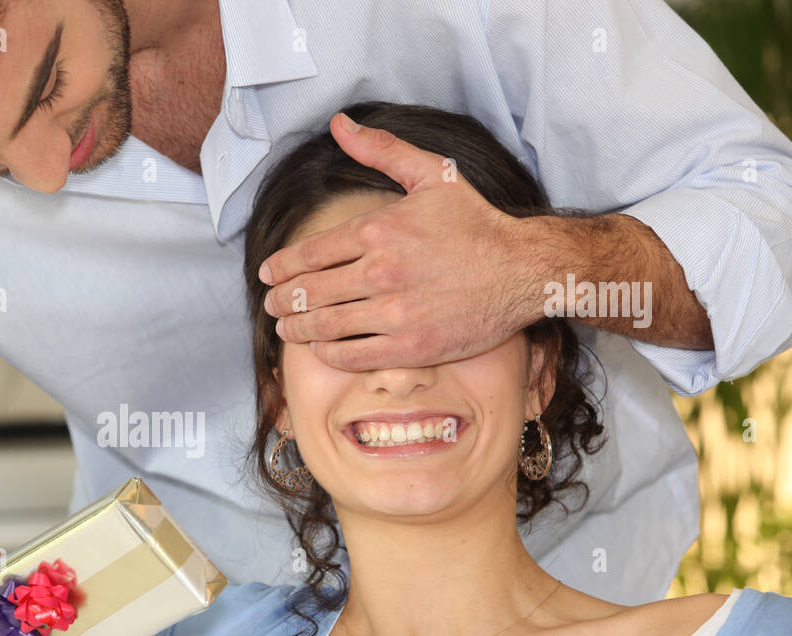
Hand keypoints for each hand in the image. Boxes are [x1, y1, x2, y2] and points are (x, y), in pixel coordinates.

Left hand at [259, 112, 541, 370]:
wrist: (524, 270)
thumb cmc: (477, 223)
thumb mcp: (433, 174)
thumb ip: (382, 150)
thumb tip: (339, 124)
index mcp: (379, 231)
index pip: (309, 254)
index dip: (280, 268)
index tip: (268, 276)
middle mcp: (381, 272)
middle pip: (310, 292)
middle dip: (282, 301)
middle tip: (272, 305)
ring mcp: (396, 313)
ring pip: (325, 326)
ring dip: (297, 329)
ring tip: (287, 329)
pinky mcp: (411, 346)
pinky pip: (353, 355)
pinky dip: (328, 353)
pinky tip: (320, 348)